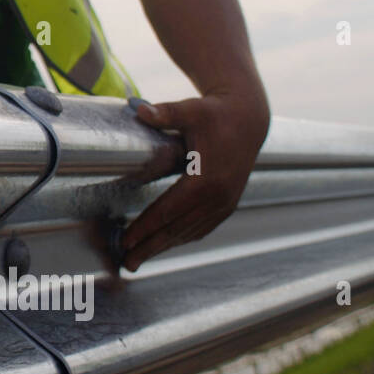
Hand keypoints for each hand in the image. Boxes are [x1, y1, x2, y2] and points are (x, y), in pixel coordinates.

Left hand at [121, 88, 269, 271]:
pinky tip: (166, 244)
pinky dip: (183, 238)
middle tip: (127, 263)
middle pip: (177, 228)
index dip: (145, 227)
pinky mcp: (228, 204)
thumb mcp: (190, 110)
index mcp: (207, 179)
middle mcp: (218, 196)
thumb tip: (141, 111)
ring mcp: (225, 203)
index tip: (125, 241)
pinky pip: (202, 228)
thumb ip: (165, 113)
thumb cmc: (215, 114)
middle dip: (150, 247)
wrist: (248, 120)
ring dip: (164, 247)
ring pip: (190, 232)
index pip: (168, 211)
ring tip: (140, 258)